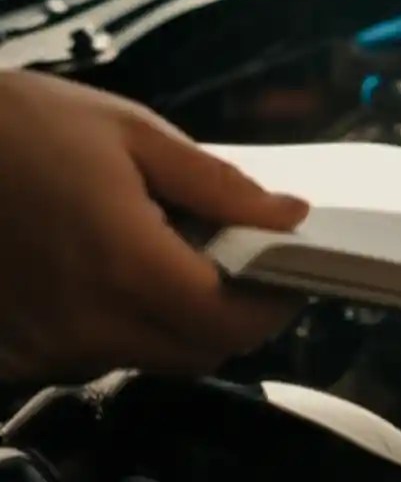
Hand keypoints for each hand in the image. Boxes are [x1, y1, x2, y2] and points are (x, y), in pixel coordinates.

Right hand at [0, 71, 309, 382]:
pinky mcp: (16, 351)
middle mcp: (87, 323)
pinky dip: (126, 325)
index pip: (231, 322)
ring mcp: (46, 346)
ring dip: (182, 322)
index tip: (290, 273)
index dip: (274, 304)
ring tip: (177, 257)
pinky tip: (115, 273)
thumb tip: (288, 215)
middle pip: (199, 353)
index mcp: (126, 265)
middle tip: (243, 264)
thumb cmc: (24, 125)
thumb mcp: (133, 133)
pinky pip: (97, 355)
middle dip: (236, 317)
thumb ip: (219, 184)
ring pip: (151, 359)